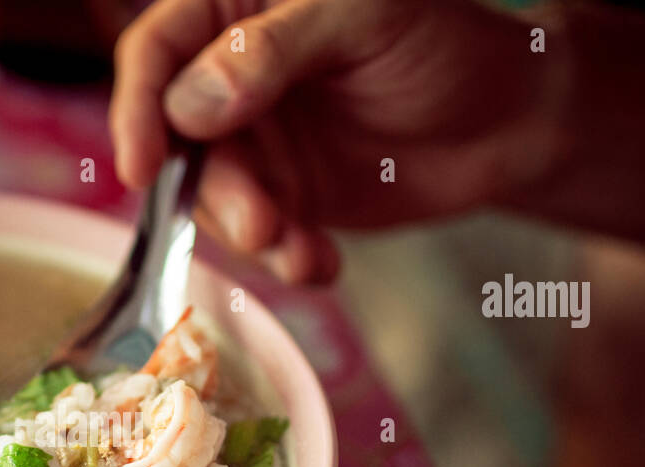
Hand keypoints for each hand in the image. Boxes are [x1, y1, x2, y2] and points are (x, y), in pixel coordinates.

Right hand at [109, 0, 562, 282]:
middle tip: (260, 225)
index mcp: (233, 11)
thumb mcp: (361, 18)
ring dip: (250, 233)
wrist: (508, 123)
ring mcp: (253, 143)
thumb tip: (186, 107)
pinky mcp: (281, 197)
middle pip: (177, 140)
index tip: (141, 167)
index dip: (136, 107)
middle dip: (214, 192)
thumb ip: (271, 52)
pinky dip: (282, 257)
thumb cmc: (442, 42)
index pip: (156, 51)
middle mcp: (228, 79)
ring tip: (302, 252)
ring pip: (212, 198)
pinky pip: (257, 237)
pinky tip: (319, 263)